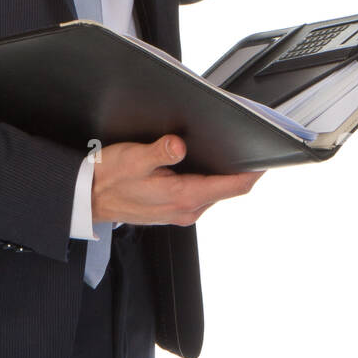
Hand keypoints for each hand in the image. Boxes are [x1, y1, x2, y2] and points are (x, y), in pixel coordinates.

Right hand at [91, 134, 264, 225]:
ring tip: (227, 152)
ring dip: (223, 175)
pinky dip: (208, 180)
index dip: (253, 172)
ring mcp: (181, 212)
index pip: (232, 187)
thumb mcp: (133, 158)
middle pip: (227, 189)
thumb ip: (160, 151)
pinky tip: (200, 165)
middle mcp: (187, 209)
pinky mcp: (174, 210)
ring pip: (215, 192)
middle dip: (240, 170)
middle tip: (248, 145)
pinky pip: (201, 195)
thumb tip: (180, 144)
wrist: (90, 198)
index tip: (267, 157)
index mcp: (183, 196)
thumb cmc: (110, 178)